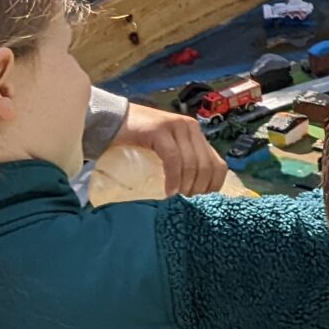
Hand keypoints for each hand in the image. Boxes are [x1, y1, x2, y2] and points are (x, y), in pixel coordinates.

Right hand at [112, 102, 229, 196]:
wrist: (109, 120)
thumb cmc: (136, 141)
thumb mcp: (165, 152)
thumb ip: (180, 162)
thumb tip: (191, 195)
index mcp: (196, 135)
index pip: (218, 165)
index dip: (214, 187)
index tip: (202, 205)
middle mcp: (191, 128)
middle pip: (207, 166)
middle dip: (199, 190)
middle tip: (187, 207)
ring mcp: (176, 126)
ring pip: (192, 163)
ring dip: (186, 187)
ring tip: (177, 203)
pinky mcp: (160, 129)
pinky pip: (173, 159)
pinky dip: (173, 178)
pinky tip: (168, 192)